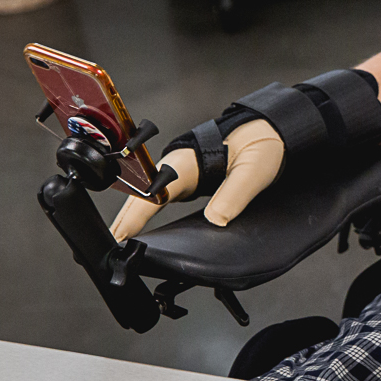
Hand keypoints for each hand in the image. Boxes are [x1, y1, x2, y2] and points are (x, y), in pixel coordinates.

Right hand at [109, 119, 284, 240]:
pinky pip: (159, 202)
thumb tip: (216, 220)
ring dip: (130, 221)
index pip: (154, 192)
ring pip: (146, 201)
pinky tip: (138, 235)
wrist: (271, 130)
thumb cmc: (262, 141)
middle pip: (141, 198)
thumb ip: (235, 194)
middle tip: (110, 250)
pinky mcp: (187, 183)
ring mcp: (179, 176)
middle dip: (123, 223)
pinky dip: (144, 217)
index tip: (120, 237)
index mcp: (187, 162)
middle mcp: (176, 168)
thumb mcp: (254, 168)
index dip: (135, 217)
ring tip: (116, 248)